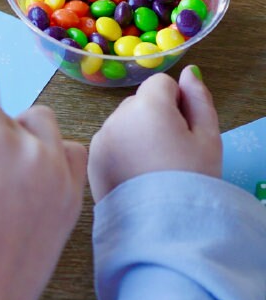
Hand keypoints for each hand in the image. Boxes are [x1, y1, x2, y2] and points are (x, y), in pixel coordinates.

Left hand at [88, 67, 221, 202]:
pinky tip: (135, 174)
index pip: (160, 83)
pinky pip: (109, 143)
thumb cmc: (191, 180)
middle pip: (139, 103)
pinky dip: (121, 151)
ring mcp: (100, 139)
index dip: (176, 103)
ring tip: (152, 166)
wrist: (161, 226)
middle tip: (170, 152)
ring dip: (136, 134)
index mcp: (146, 107)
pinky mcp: (91, 160)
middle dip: (154, 118)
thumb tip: (189, 73)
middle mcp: (116, 117)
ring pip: (123, 123)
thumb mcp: (208, 138)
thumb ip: (198, 99)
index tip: (183, 129)